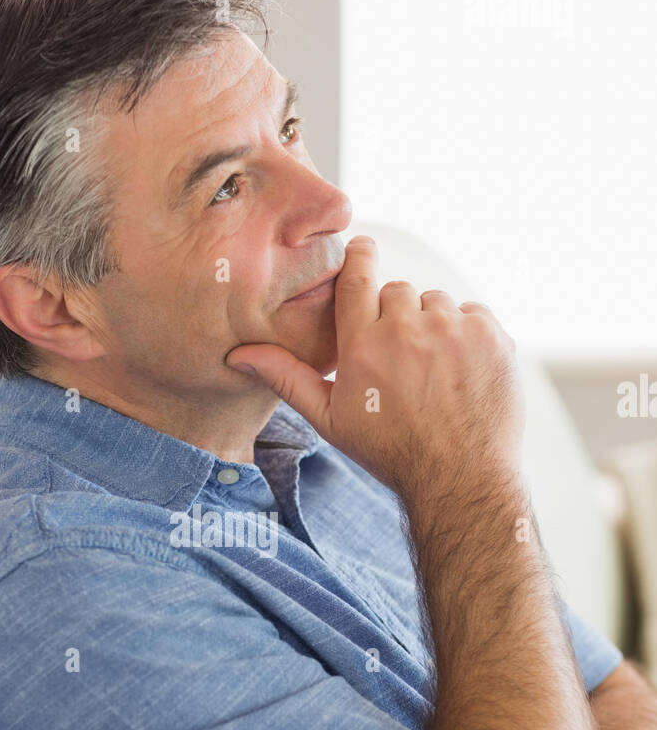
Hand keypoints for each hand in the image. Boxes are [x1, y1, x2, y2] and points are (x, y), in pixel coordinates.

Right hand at [226, 236, 523, 501]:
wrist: (459, 479)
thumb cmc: (389, 452)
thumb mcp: (330, 419)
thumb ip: (287, 378)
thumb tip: (239, 355)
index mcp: (362, 345)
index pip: (357, 276)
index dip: (359, 257)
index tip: (362, 250)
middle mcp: (406, 329)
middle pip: (398, 292)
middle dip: (397, 317)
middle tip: (402, 361)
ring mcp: (452, 331)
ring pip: (436, 302)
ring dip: (433, 326)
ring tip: (433, 371)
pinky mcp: (490, 337)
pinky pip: (472, 315)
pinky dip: (467, 336)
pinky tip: (460, 373)